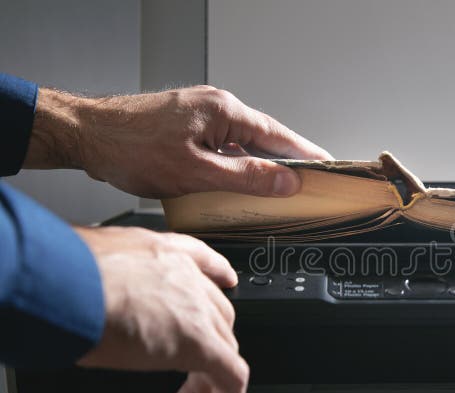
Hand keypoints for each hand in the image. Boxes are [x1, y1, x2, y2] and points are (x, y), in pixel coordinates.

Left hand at [24, 86, 332, 197]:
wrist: (86, 135)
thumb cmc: (131, 148)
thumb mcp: (197, 172)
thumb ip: (246, 177)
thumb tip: (285, 181)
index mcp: (225, 111)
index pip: (279, 135)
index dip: (306, 154)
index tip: (328, 167)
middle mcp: (216, 106)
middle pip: (264, 136)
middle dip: (287, 160)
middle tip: (309, 181)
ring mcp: (201, 113)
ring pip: (243, 141)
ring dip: (260, 162)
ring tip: (278, 185)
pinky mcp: (187, 124)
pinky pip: (224, 142)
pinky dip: (237, 160)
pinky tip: (238, 178)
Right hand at [75, 226, 247, 392]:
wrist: (61, 283)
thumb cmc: (58, 276)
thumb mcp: (85, 268)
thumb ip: (98, 282)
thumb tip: (82, 301)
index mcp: (157, 253)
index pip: (199, 261)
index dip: (215, 275)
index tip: (225, 282)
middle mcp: (184, 276)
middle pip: (213, 314)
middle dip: (203, 345)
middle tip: (182, 373)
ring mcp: (196, 309)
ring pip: (222, 346)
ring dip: (206, 382)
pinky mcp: (201, 343)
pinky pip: (230, 376)